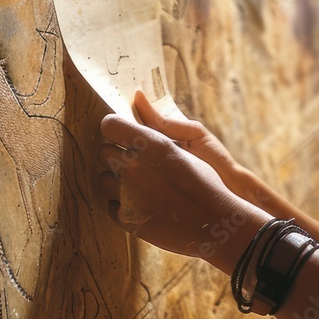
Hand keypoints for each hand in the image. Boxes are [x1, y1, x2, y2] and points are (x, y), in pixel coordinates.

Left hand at [95, 94, 267, 264]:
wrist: (216, 222)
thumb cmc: (207, 178)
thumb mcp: (189, 142)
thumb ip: (157, 121)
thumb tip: (137, 96)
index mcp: (149, 145)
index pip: (111, 126)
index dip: (114, 127)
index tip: (121, 132)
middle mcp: (134, 168)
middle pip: (103, 152)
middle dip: (115, 153)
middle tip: (133, 160)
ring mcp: (129, 195)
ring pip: (102, 180)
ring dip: (115, 179)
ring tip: (137, 182)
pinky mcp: (128, 220)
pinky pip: (110, 205)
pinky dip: (122, 203)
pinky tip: (140, 201)